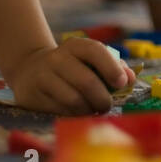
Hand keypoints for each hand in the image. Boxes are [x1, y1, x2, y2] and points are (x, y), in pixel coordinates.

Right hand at [7, 38, 135, 114]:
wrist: (30, 70)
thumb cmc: (72, 67)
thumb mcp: (89, 60)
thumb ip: (113, 66)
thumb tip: (130, 78)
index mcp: (75, 46)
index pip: (95, 51)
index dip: (111, 68)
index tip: (122, 83)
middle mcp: (57, 58)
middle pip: (86, 81)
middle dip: (103, 99)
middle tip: (107, 106)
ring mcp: (44, 77)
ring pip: (74, 100)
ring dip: (89, 110)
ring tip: (93, 110)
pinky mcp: (34, 95)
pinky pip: (61, 111)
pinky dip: (75, 115)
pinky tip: (78, 112)